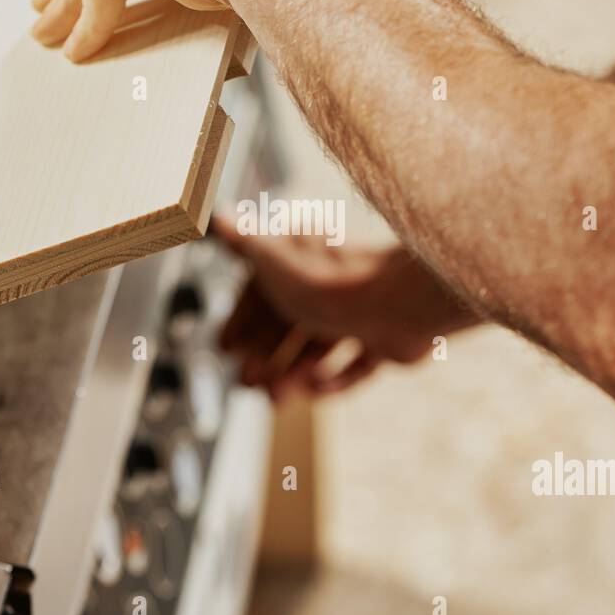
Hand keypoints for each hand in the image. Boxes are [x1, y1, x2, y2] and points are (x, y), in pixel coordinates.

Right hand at [212, 215, 474, 401]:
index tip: (226, 347)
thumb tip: (219, 216)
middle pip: (292, 324)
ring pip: (321, 347)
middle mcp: (334, 283)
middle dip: (266, 356)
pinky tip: (318, 390)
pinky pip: (358, 365)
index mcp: (305, 259)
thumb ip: (243, 242)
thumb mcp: (270, 258)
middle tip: (247, 383)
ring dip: (295, 373)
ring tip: (275, 398)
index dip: (243, 319)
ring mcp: (362, 312)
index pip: (265, 290)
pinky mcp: (386, 338)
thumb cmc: (327, 281)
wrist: (394, 304)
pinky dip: (338, 379)